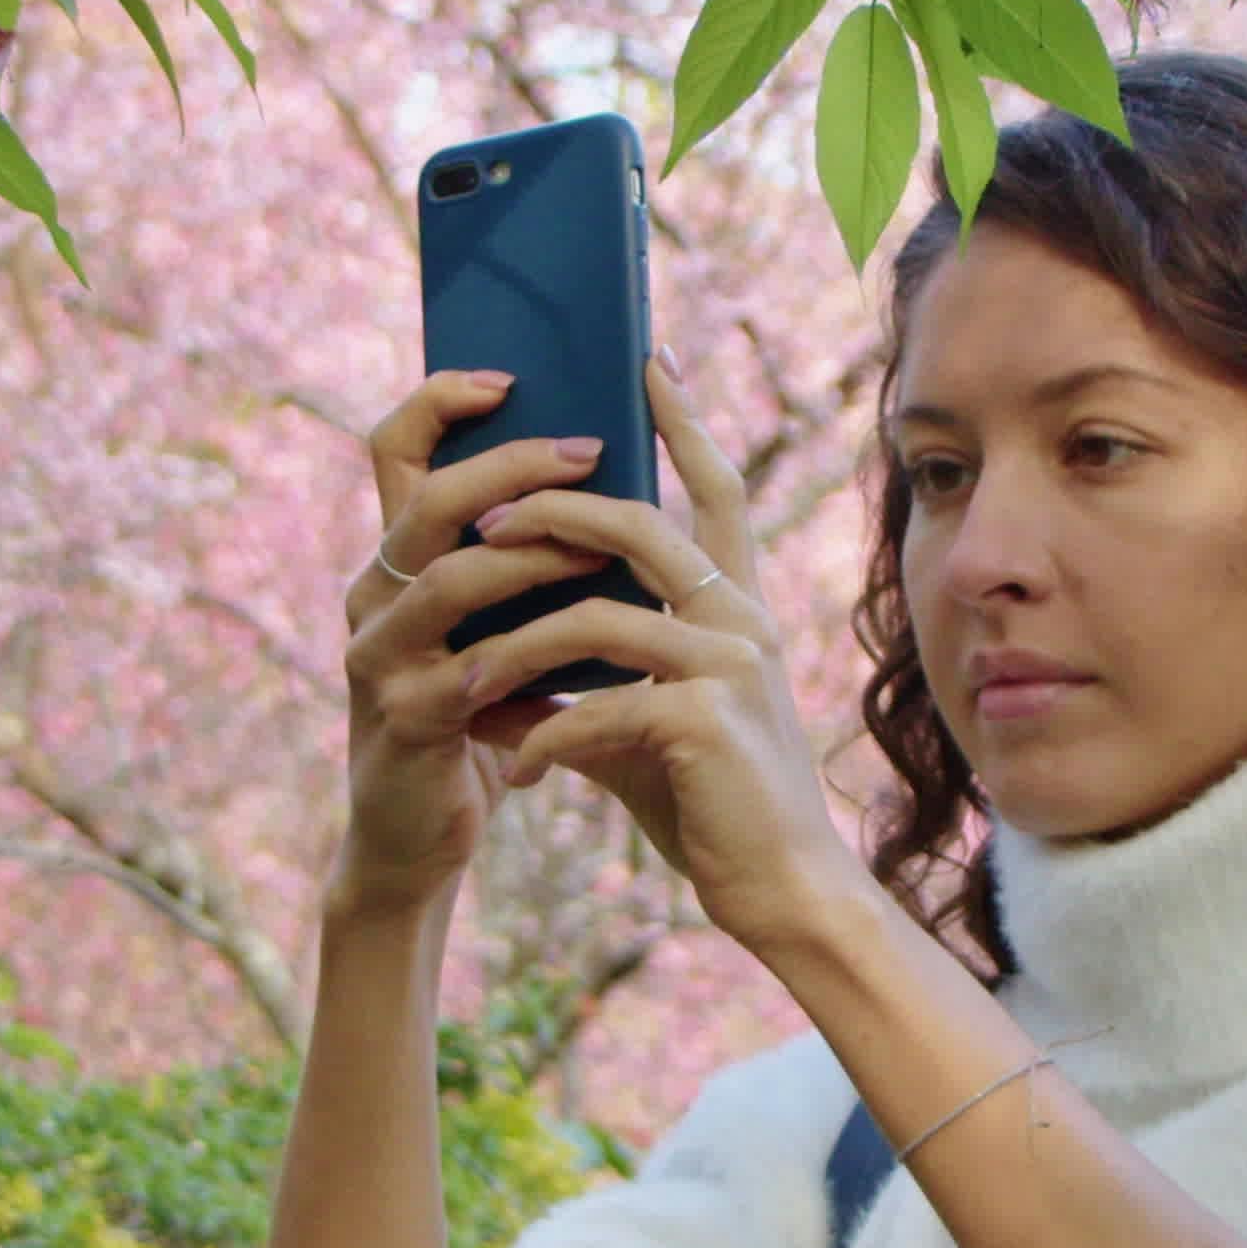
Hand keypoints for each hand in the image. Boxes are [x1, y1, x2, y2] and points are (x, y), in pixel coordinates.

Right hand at [325, 370, 609, 922]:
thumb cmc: (471, 718)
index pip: (396, 449)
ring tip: (604, 549)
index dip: (442, 399)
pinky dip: (536, 657)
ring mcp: (379, 656)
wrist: (414, 837)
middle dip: (515, 467)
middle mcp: (372, 594)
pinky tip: (583, 654)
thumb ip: (521, 564)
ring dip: (536, 556)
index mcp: (395, 559)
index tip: (510, 375)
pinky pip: (475, 670)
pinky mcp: (404, 719)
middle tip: (592, 451)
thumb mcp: (490, 627)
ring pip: (452, 578)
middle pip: (430, 500)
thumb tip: (608, 475)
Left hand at [445, 354, 883, 966]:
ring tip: (463, 686)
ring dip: (513, 650)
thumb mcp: (647, 726)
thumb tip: (495, 670)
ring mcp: (728, 664)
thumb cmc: (714, 804)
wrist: (783, 888)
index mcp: (737, 606)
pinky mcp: (705, 721)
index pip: (715, 489)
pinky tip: (521, 777)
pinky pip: (596, 705)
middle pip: (636, 523)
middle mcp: (742, 618)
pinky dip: (544, 738)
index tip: (647, 359)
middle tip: (477, 525)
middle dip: (546, 513)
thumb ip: (587, 682)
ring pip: (592, 618)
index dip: (683, 422)